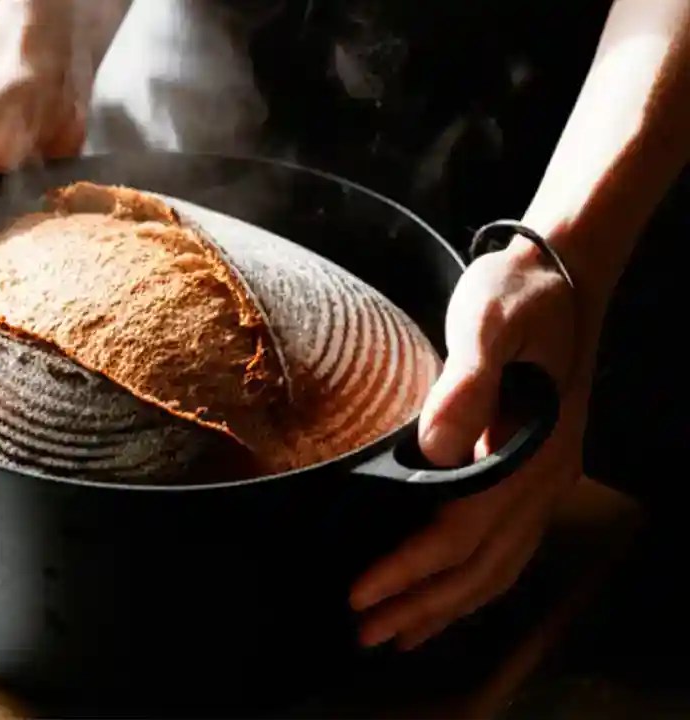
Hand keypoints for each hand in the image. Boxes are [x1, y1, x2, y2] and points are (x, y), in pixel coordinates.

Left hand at [348, 240, 588, 650]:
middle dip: (420, 606)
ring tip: (399, 634)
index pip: (461, 533)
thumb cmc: (517, 293)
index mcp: (529, 451)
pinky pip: (508, 549)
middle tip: (364, 635)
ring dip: (447, 606)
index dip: (409, 569)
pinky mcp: (536, 475)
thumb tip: (432, 445)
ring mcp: (545, 481)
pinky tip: (447, 594)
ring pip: (498, 567)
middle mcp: (543, 479)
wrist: (566, 275)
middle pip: (478, 566)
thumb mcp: (489, 319)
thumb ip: (465, 381)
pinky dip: (474, 583)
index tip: (360, 593)